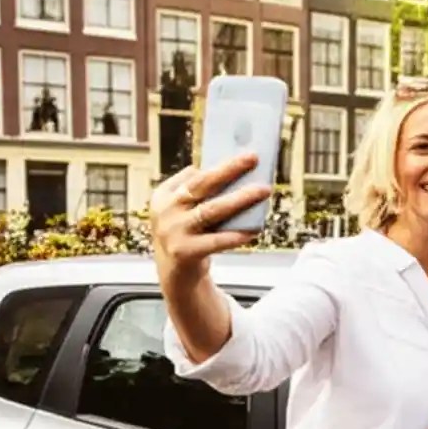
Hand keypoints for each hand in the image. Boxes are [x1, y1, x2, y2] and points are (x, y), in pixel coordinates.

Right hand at [149, 153, 271, 288]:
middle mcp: (166, 210)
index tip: (246, 154)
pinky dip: (235, 236)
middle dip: (229, 170)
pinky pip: (215, 241)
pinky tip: (253, 231)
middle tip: (253, 158)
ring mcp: (173, 231)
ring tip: (263, 190)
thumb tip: (233, 167)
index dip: (221, 164)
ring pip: (211, 210)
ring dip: (239, 199)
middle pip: (202, 185)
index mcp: (164, 194)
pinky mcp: (183, 252)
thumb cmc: (188, 233)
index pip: (196, 175)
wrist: (176, 274)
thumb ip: (201, 189)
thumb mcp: (185, 208)